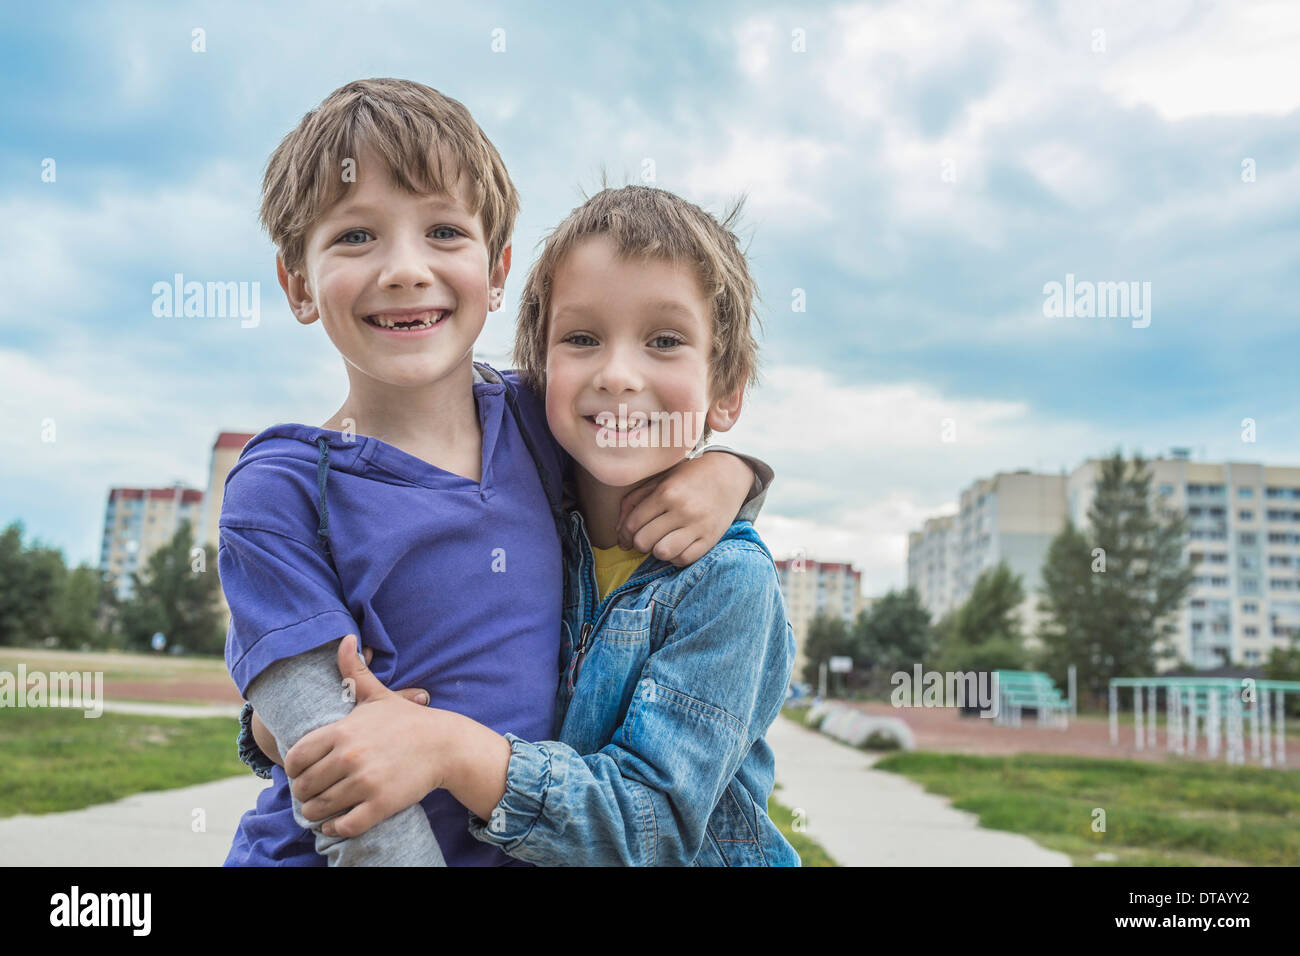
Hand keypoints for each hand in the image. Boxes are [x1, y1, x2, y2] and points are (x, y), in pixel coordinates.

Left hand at [284, 636, 453, 838]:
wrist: (444, 745)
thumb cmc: (407, 721)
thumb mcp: (378, 696)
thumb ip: (354, 672)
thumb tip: (345, 638)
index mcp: (342, 731)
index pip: (296, 758)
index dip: (294, 769)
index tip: (304, 772)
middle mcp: (349, 757)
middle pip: (304, 787)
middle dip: (305, 793)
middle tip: (313, 794)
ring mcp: (365, 782)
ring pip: (319, 809)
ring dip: (316, 814)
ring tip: (321, 810)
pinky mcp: (380, 804)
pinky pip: (343, 826)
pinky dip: (334, 828)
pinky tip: (335, 823)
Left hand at [617, 452, 753, 564]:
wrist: (728, 474)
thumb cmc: (688, 477)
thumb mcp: (659, 480)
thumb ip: (634, 501)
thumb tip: (619, 532)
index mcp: (666, 493)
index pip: (633, 524)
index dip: (624, 535)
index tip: (626, 537)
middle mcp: (681, 510)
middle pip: (644, 541)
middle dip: (639, 543)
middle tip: (645, 538)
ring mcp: (698, 525)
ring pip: (663, 553)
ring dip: (657, 551)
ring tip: (661, 542)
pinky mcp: (711, 538)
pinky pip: (685, 559)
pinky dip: (676, 557)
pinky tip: (677, 546)